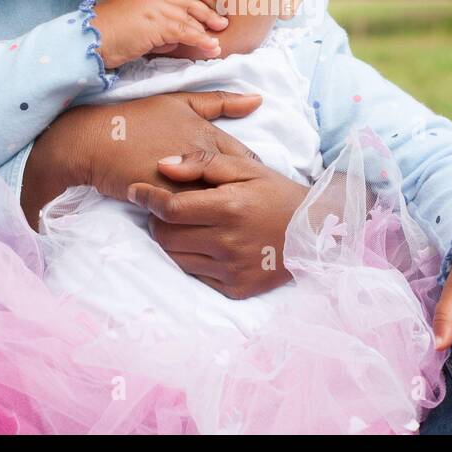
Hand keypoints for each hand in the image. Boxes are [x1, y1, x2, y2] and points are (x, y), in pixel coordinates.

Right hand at [19, 90, 261, 225]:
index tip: (255, 188)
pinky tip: (208, 231)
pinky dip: (202, 225)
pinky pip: (192, 219)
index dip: (253, 177)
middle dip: (245, 199)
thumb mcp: (180, 102)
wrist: (97, 140)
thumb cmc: (138, 118)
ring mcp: (184, 183)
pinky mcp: (165, 202)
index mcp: (209, 136)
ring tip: (232, 225)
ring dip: (226, 214)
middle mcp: (202, 160)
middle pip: (238, 188)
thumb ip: (221, 102)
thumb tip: (258, 99)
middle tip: (248, 211)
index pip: (247, 161)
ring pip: (217, 206)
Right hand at [90, 0, 228, 68]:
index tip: (207, 16)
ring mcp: (156, 8)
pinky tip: (211, 47)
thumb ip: (156, 31)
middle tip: (222, 24)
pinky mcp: (158, 24)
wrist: (90, 40)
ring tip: (217, 45)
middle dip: (207, 15)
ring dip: (206, 33)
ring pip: (189, 20)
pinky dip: (201, 40)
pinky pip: (186, 32)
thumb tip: (176, 40)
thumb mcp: (135, 29)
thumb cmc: (106, 39)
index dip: (194, 8)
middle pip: (187, 5)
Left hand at [125, 150, 309, 299]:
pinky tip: (206, 245)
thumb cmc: (276, 193)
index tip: (135, 191)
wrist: (315, 232)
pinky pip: (194, 275)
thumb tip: (162, 165)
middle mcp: (228, 243)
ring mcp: (231, 270)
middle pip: (165, 236)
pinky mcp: (235, 289)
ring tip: (187, 225)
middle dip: (158, 219)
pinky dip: (192, 258)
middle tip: (169, 208)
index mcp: (230, 208)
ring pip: (174, 257)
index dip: (146, 198)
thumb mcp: (246, 167)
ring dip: (172, 240)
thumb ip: (202, 163)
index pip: (170, 209)